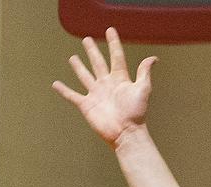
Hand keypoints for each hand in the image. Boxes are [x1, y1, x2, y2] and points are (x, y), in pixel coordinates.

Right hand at [53, 27, 156, 146]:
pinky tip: (56, 84)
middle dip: (92, 51)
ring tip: (73, 58)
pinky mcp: (87, 105)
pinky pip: (73, 95)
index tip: (110, 31)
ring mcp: (96, 94)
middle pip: (98, 63)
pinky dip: (64, 90)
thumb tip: (153, 58)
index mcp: (120, 79)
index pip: (116, 57)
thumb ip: (144, 73)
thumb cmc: (136, 113)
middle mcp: (107, 84)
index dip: (114, 43)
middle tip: (87, 40)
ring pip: (85, 76)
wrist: (126, 133)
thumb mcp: (143, 89)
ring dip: (79, 67)